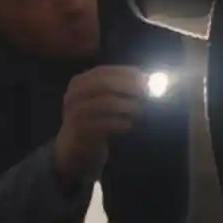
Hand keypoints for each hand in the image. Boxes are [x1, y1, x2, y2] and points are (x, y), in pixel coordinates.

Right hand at [53, 65, 147, 182]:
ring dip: (128, 106)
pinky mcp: (80, 132)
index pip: (104, 71)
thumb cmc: (95, 121)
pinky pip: (104, 125)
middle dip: (129, 87)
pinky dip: (121, 123)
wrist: (75, 150)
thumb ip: (122, 89)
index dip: (126, 73)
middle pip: (104, 84)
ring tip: (141, 112)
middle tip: (147, 94)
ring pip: (105, 103)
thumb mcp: (104, 101)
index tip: (146, 79)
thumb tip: (149, 79)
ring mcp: (74, 113)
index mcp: (79, 82)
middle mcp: (73, 95)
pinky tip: (130, 125)